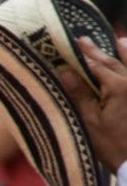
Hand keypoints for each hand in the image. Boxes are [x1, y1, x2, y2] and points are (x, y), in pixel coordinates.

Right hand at [61, 36, 126, 171]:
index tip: (75, 43)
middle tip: (85, 40)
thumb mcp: (90, 121)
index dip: (84, 54)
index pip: (97, 65)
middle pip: (114, 62)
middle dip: (99, 51)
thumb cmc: (112, 145)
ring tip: (118, 42)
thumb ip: (79, 94)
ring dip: (124, 52)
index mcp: (118, 87)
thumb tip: (65, 71)